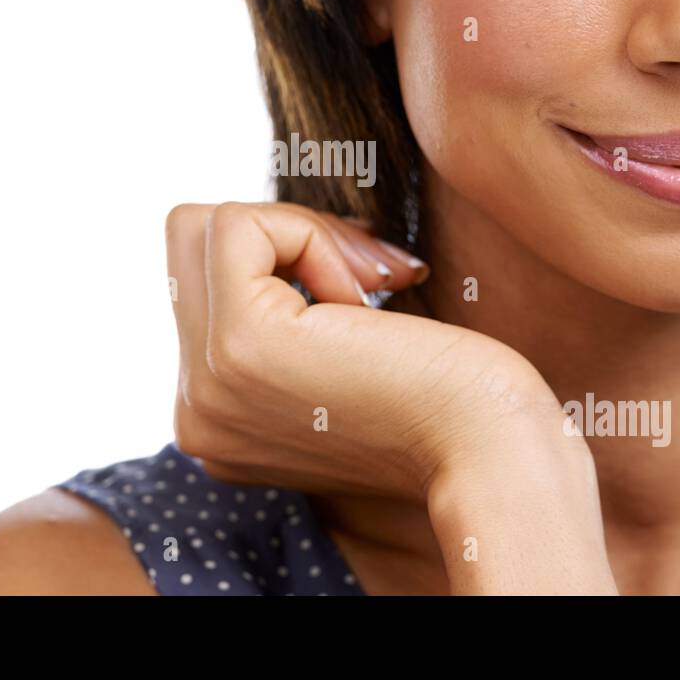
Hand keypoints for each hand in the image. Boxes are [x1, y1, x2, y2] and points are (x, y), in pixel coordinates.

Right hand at [164, 201, 585, 502]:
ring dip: (301, 233)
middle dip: (284, 232)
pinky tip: (364, 299)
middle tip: (368, 275)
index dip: (281, 259)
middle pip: (187, 245)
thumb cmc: (447, 398)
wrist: (493, 454)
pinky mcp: (240, 345)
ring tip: (368, 289)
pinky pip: (241, 226)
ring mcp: (206, 383)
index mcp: (214, 417)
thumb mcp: (336, 356)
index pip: (197, 282)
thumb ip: (280, 314)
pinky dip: (311, 235)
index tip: (364, 292)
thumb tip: (252, 227)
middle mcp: (194, 412)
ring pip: (204, 226)